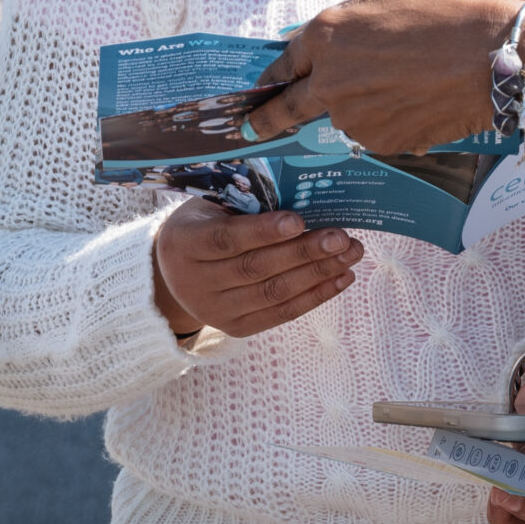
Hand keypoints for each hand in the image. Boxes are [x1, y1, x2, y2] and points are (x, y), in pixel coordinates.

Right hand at [152, 198, 362, 337]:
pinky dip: (316, 296)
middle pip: (256, 268)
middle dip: (303, 252)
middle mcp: (195, 283)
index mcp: (184, 244)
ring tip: (350, 253)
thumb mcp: (209, 207)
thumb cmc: (203, 224)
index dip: (263, 231)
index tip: (298, 219)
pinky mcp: (237, 328)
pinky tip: (342, 278)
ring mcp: (215, 311)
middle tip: (341, 237)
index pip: (225, 240)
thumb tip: (301, 195)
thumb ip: (244, 204)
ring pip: (274, 293)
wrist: (173, 273)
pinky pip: (282, 314)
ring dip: (318, 273)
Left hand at [252, 0, 521, 155]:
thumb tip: (339, 31)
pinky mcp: (381, 142)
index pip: (285, 62)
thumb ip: (351, 13)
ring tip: (401, 84)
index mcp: (326, 35)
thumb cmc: (447, 12)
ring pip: (343, 116)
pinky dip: (387, 119)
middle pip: (288, 107)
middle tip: (250, 129)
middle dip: (266, 119)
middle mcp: (330, 80)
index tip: (263, 87)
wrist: (493, 57)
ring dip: (357, 106)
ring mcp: (354, 117)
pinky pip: (374, 131)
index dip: (274, 75)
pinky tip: (416, 99)